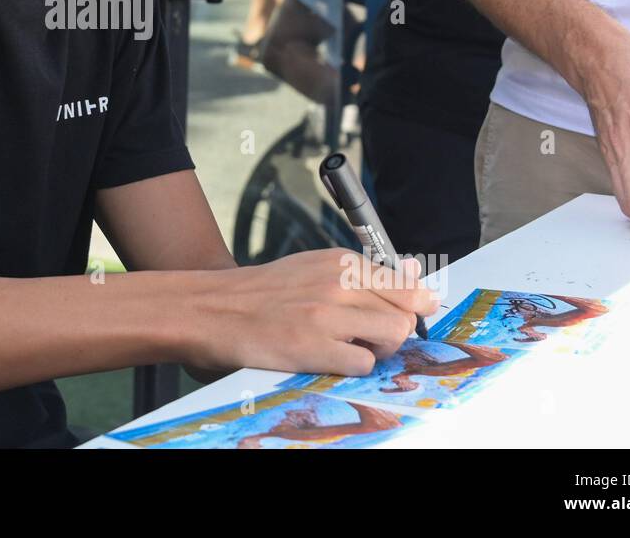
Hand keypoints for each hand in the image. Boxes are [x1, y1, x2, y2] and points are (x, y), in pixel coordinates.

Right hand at [184, 249, 438, 376]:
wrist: (212, 308)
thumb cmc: (263, 293)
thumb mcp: (313, 268)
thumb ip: (363, 274)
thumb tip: (417, 274)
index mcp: (339, 261)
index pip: (405, 284)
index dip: (413, 306)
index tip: (410, 315)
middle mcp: (338, 282)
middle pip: (405, 313)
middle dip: (394, 331)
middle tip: (366, 337)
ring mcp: (327, 315)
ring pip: (393, 336)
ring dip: (378, 350)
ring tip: (349, 348)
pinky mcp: (313, 347)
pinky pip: (364, 364)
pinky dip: (353, 367)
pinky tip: (329, 359)